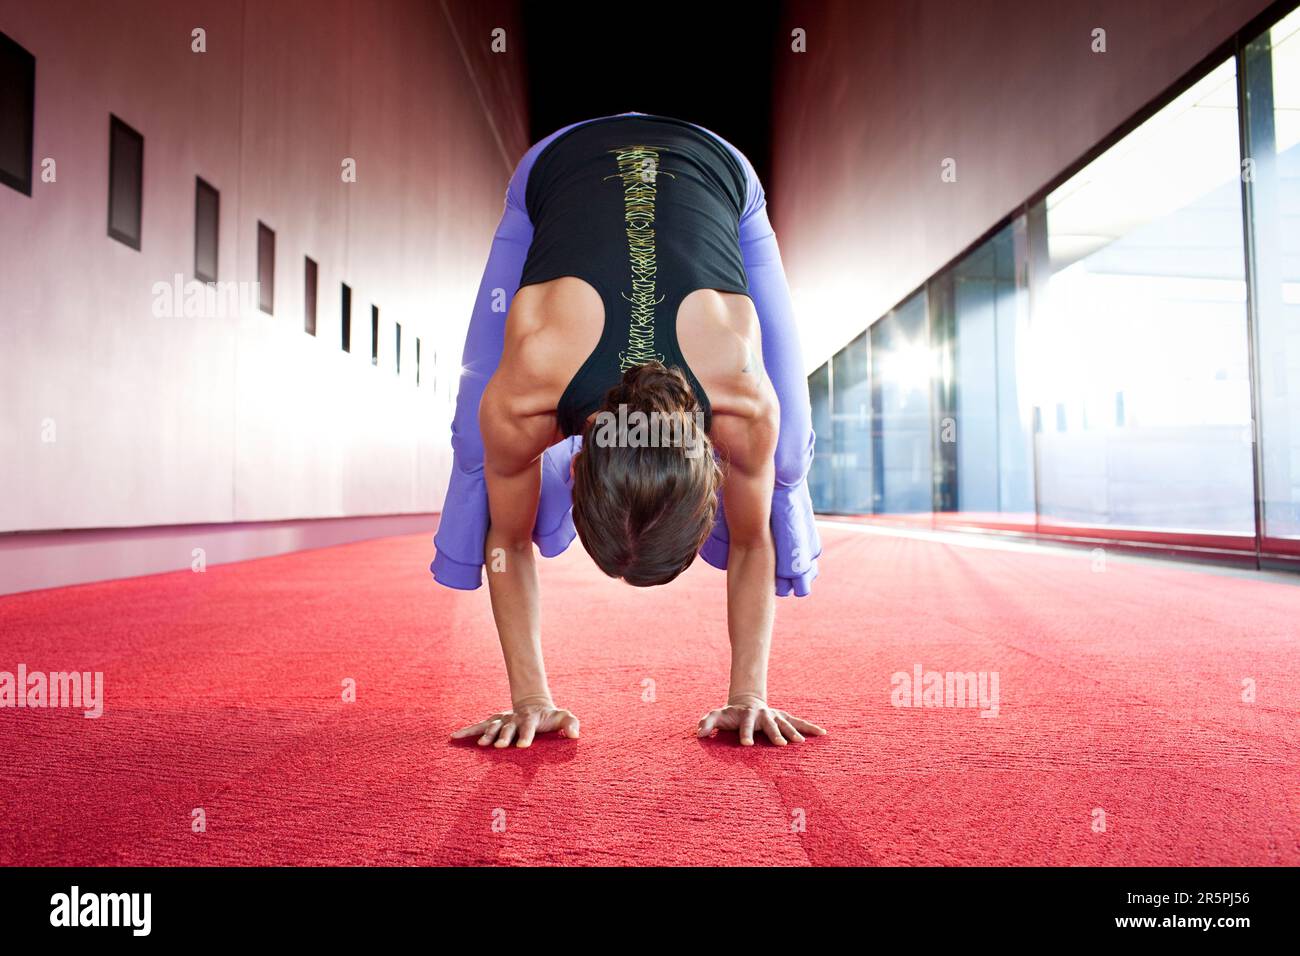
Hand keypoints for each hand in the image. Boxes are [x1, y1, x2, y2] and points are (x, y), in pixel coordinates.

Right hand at [450, 697, 578, 747]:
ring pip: (493, 727)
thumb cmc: (550, 717)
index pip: (530, 727)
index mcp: (532, 719)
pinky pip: (479, 726)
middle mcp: (515, 719)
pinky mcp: (494, 722)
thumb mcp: (563, 717)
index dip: (526, 735)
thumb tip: (575, 735)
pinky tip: (454, 737)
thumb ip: (570, 724)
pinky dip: (467, 731)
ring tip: (481, 745)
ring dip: (487, 735)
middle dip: (504, 736)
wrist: (534, 705)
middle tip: (499, 746)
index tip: (523, 745)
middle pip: (508, 727)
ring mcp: (503, 720)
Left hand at [696, 697, 826, 745]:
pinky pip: (799, 722)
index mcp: (747, 715)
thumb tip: (698, 733)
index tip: (746, 745)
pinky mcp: (785, 718)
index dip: (745, 733)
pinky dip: (810, 727)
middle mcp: (763, 714)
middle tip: (781, 745)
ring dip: (793, 732)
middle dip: (775, 734)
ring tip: (801, 742)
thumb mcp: (717, 716)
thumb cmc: (730, 715)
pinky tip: (823, 733)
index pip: (745, 724)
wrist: (747, 703)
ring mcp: (775, 715)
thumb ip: (707, 723)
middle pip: (769, 724)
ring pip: (786, 723)